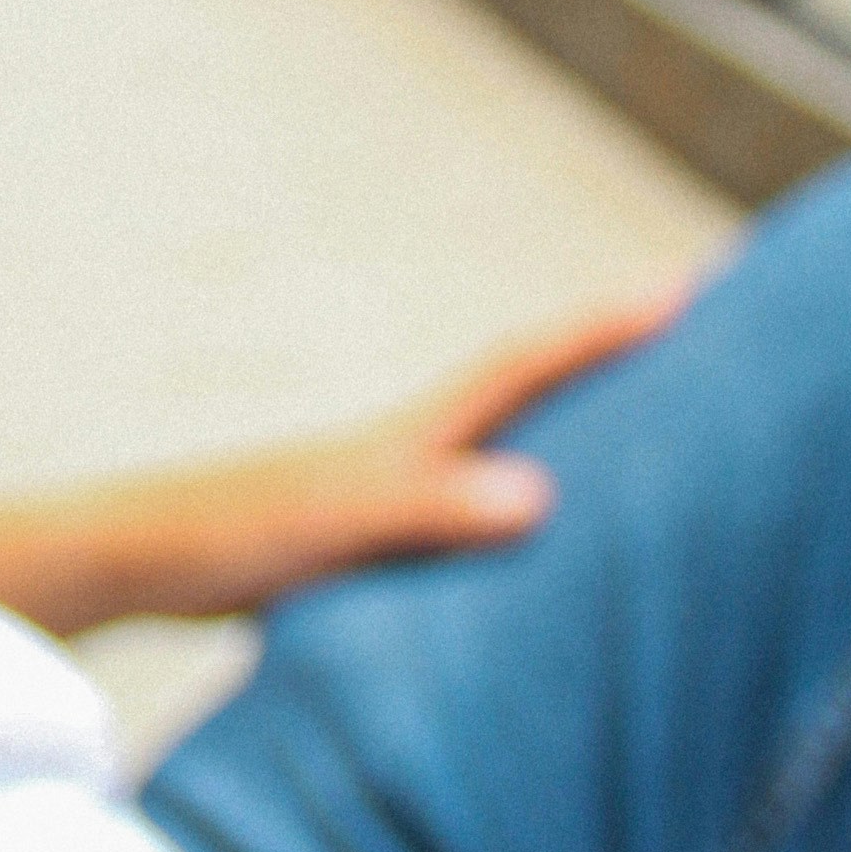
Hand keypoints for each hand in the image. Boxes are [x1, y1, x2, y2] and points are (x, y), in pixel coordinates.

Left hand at [0, 278, 693, 638]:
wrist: (147, 562)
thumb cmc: (234, 534)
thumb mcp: (343, 522)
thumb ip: (432, 509)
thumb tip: (541, 494)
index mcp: (420, 436)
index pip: (531, 366)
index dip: (606, 330)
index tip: (687, 289)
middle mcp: (419, 452)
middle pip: (536, 395)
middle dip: (613, 363)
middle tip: (703, 332)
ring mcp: (398, 495)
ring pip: (511, 456)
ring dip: (579, 442)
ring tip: (665, 444)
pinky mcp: (378, 545)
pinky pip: (479, 520)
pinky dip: (528, 522)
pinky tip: (553, 559)